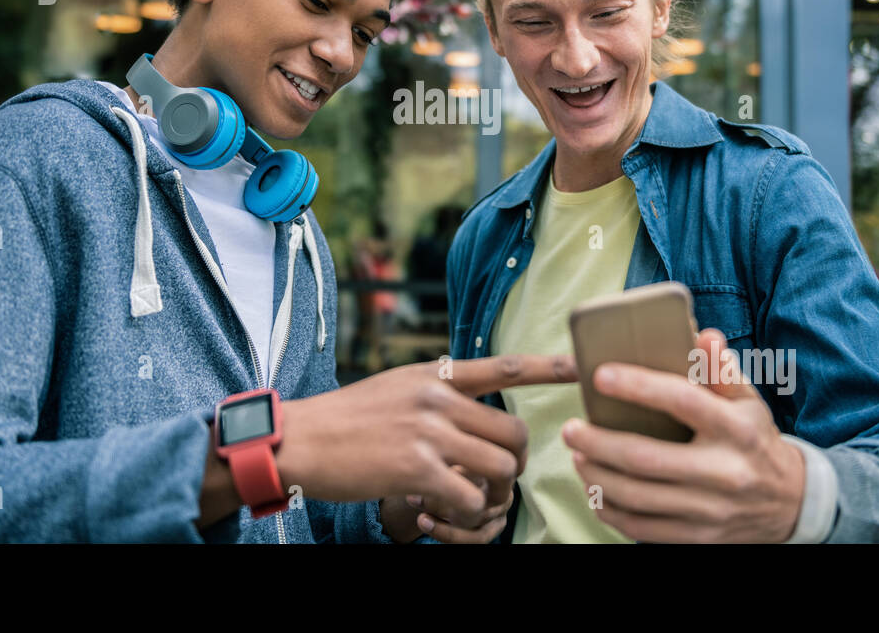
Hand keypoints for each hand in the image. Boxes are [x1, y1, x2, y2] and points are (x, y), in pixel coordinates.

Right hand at [276, 354, 575, 535]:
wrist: (299, 439)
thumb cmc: (344, 419)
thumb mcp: (395, 387)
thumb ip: (435, 391)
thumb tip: (467, 399)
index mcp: (435, 375)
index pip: (502, 366)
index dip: (546, 367)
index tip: (579, 367)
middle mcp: (437, 398)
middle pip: (513, 429)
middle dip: (517, 458)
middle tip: (500, 475)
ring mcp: (429, 432)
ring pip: (500, 465)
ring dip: (495, 490)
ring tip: (470, 497)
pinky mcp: (417, 468)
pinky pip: (470, 497)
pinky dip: (465, 512)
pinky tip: (440, 511)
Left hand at [562, 329, 805, 542]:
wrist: (791, 503)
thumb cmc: (755, 439)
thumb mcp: (748, 400)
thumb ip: (721, 369)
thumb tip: (702, 335)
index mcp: (736, 429)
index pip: (683, 401)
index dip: (638, 387)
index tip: (600, 375)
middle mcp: (724, 471)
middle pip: (647, 458)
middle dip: (599, 443)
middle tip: (571, 428)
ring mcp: (711, 510)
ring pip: (638, 497)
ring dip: (597, 476)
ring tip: (577, 455)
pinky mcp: (699, 537)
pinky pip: (643, 528)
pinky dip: (610, 510)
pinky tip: (594, 490)